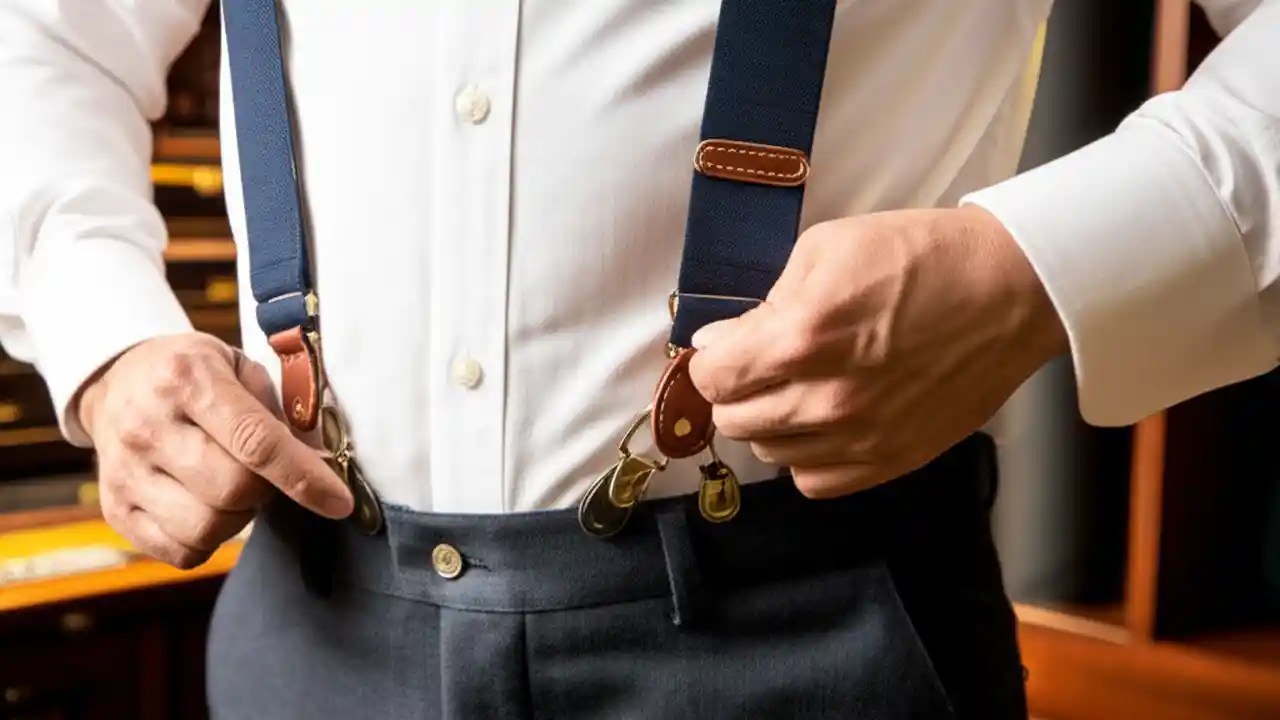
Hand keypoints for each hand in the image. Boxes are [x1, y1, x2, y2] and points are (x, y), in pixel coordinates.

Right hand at [77, 332, 352, 568]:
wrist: (118, 382)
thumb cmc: (197, 375)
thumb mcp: (239, 367)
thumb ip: (280, 410)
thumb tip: (322, 462)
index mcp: (188, 380)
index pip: (255, 442)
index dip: (303, 477)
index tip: (339, 502)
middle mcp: (148, 427)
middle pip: (234, 490)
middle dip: (267, 491)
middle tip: (263, 473)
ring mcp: (125, 473)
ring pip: (207, 528)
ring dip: (239, 518)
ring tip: (233, 489)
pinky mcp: (115, 510)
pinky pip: (182, 552)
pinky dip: (210, 540)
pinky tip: (207, 507)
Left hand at [688, 206, 1066, 498]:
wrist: (1010, 290)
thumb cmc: (919, 256)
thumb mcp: (827, 249)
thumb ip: (766, 301)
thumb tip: (721, 342)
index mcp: (802, 338)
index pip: (713, 378)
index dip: (711, 360)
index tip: (725, 348)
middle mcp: (825, 399)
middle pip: (734, 421)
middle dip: (735, 390)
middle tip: (759, 365)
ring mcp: (860, 438)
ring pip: (771, 452)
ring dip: (771, 422)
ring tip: (798, 389)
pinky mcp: (892, 461)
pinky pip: (814, 482)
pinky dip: (807, 456)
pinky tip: (824, 424)